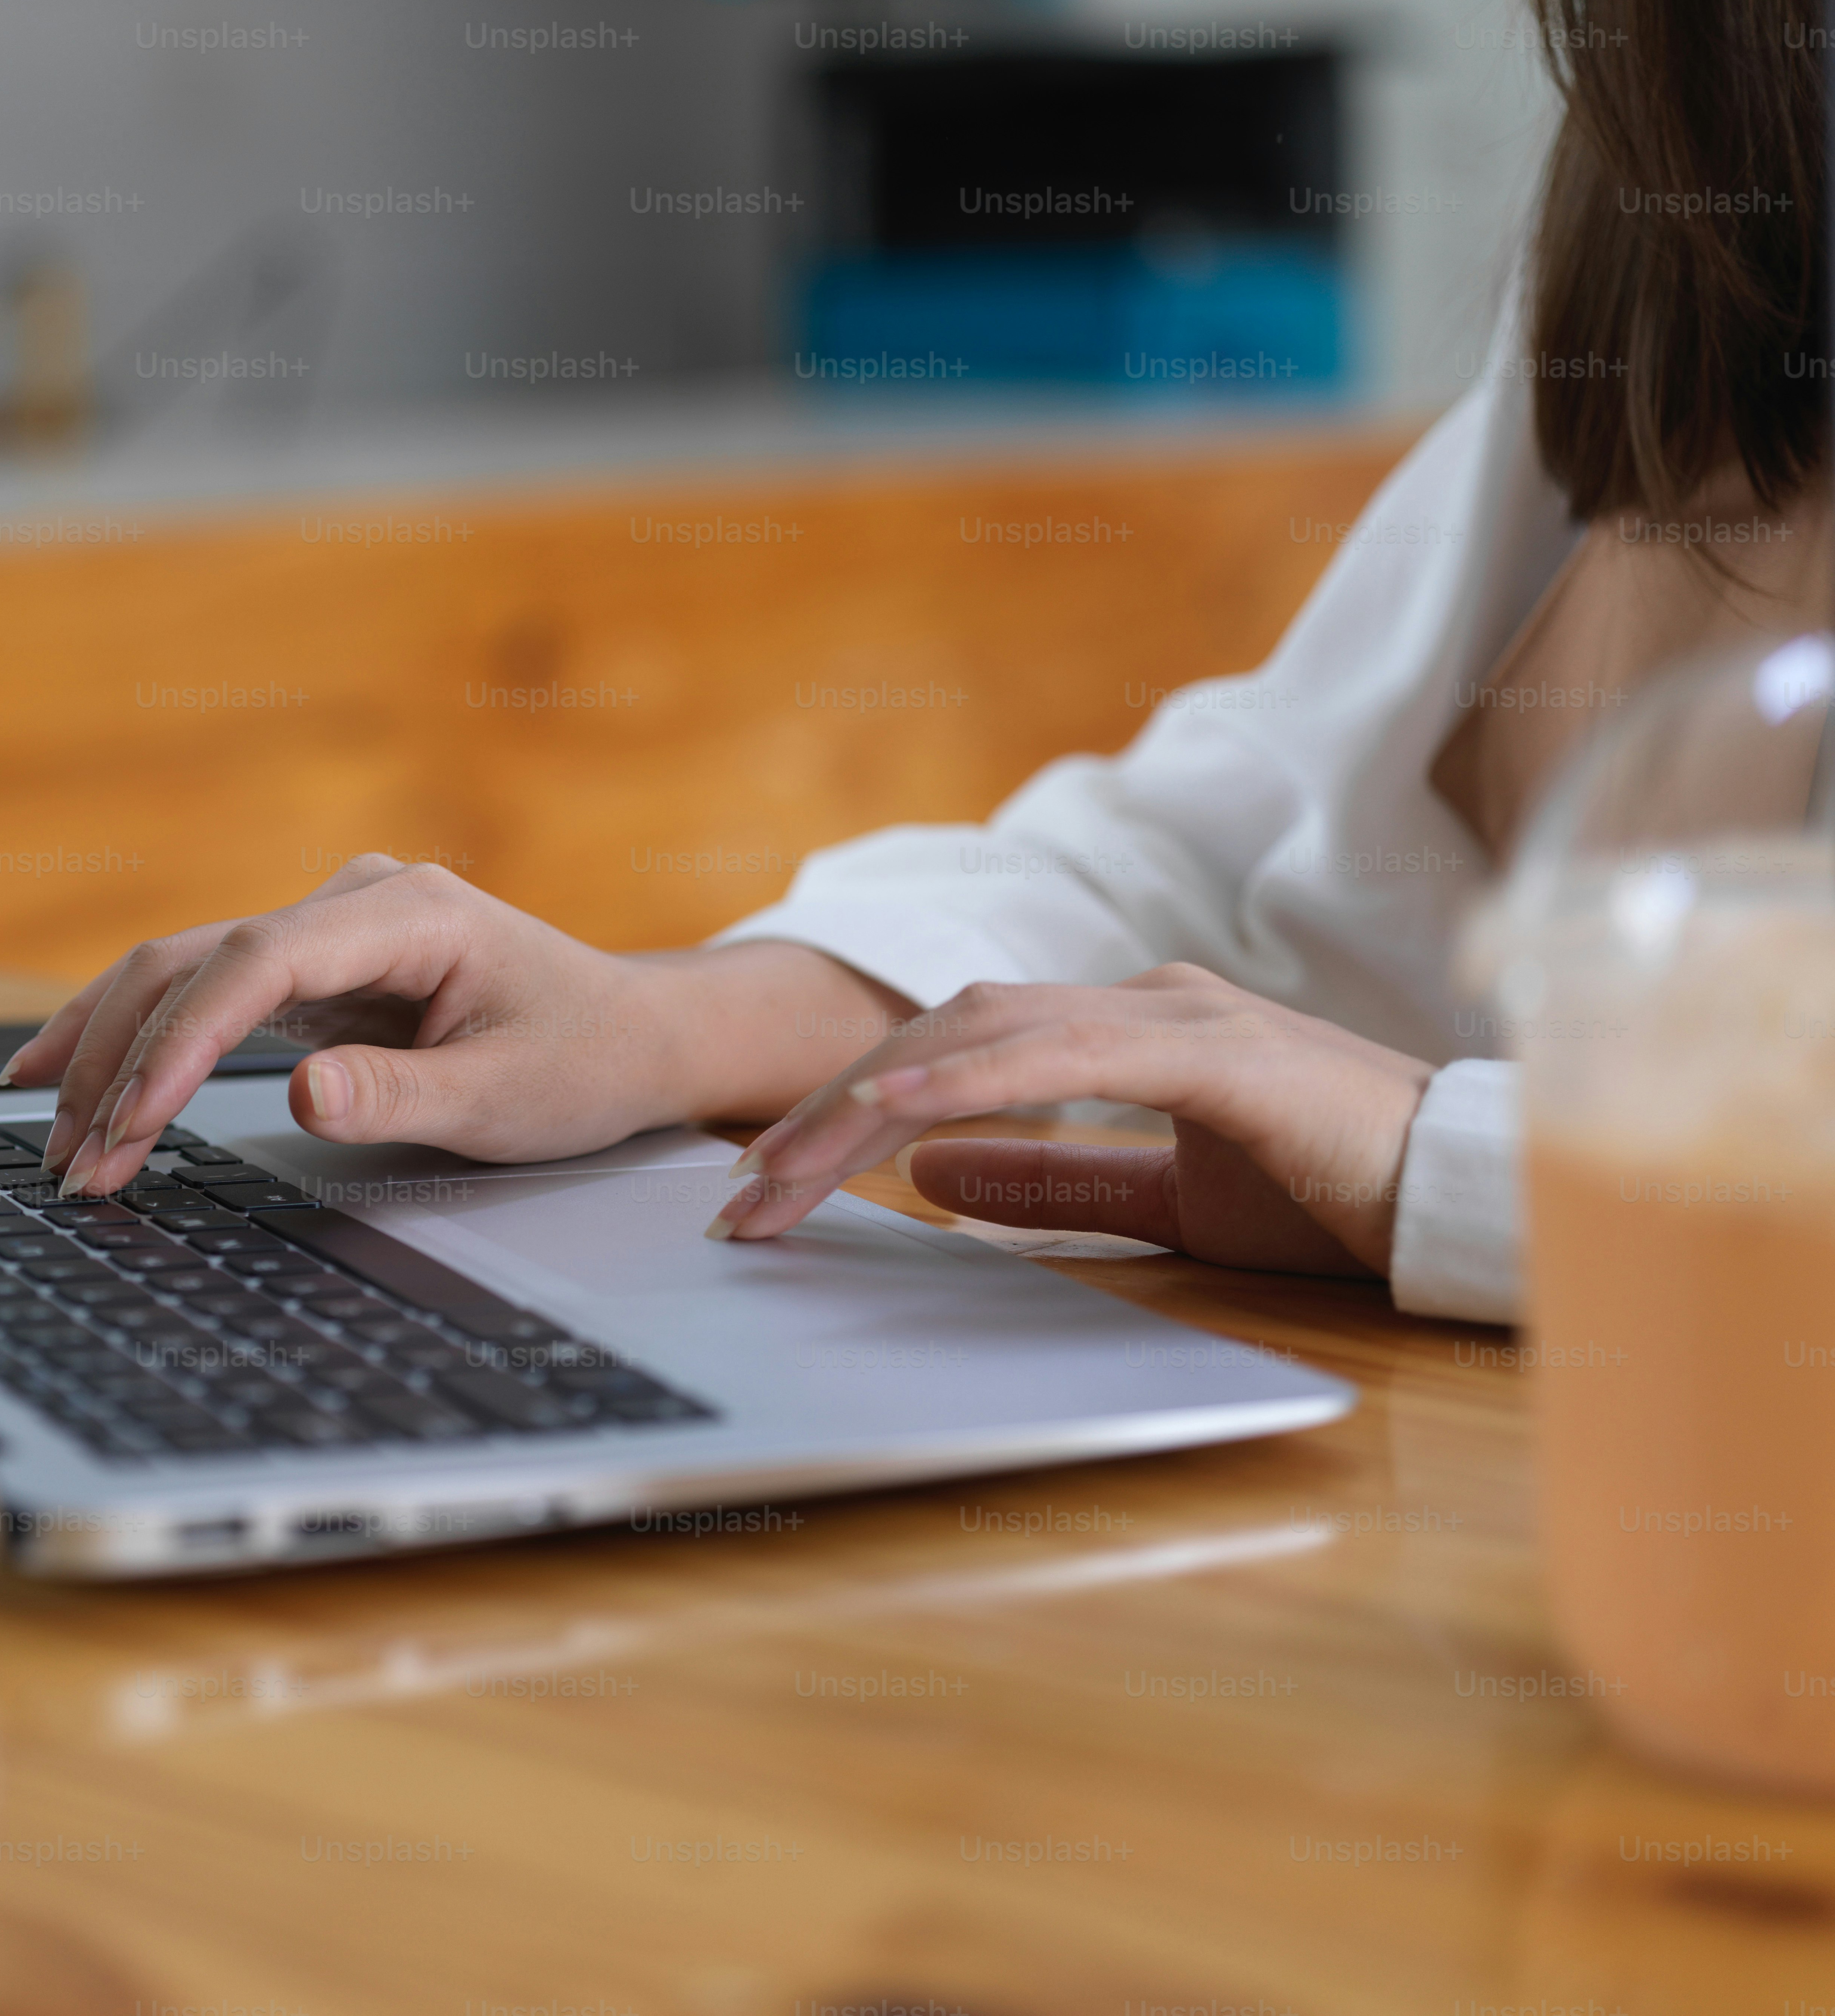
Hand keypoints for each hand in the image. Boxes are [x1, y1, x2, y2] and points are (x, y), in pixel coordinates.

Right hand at [5, 856, 906, 1199]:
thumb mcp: (507, 1097)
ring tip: (55, 1138)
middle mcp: (352, 904)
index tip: (135, 1122)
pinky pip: (204, 994)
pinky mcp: (311, 969)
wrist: (629, 1034)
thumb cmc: (582, 1060)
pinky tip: (70, 1078)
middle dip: (121, 1060)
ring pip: (181, 971)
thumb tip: (308, 1096)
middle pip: (197, 960)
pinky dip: (138, 1042)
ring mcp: (325, 931)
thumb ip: (403, 1096)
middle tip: (73, 1162)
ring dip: (111, 1053)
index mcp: (406, 913)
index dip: (185, 1041)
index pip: (259, 963)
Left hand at [708, 964, 1433, 1276]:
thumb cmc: (1333, 1195)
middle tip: (745, 1194)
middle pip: (940, 1034)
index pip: (954, 1053)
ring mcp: (1175, 1013)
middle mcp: (1136, 1002)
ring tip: (786, 1168)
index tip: (775, 1178)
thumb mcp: (1164, 1199)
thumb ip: (1056, 1179)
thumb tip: (935, 1173)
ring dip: (869, 1099)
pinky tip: (899, 1110)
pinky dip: (973, 1078)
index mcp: (1125, 1031)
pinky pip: (1066, 1056)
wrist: (1459, 1201)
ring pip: (979, 1032)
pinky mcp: (1213, 1050)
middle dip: (828, 1110)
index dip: (853, 1107)